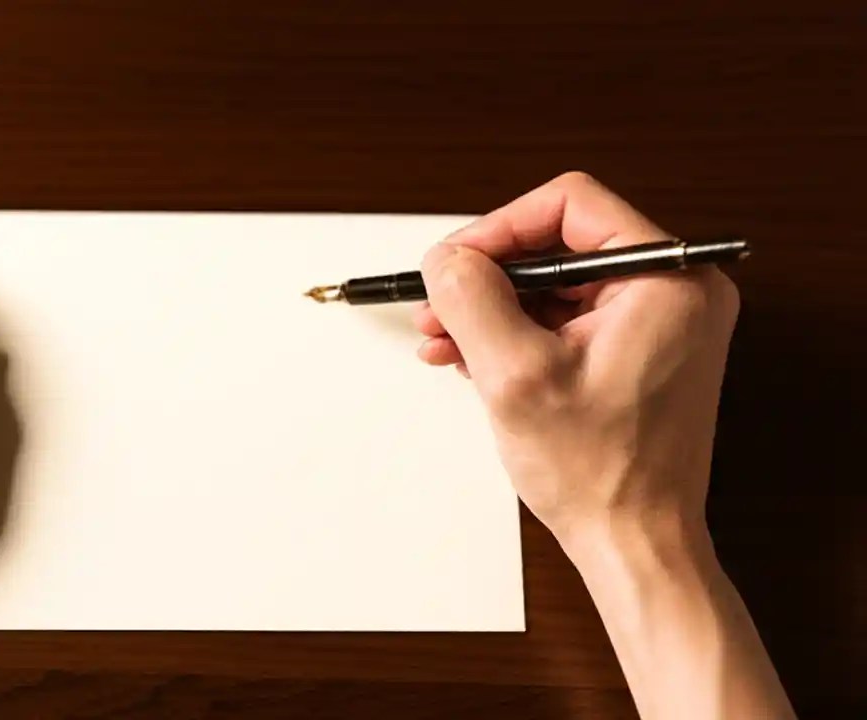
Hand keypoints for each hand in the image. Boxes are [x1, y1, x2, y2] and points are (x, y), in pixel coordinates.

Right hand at [415, 174, 793, 719]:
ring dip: (493, 308)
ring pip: (555, 285)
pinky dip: (515, 333)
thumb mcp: (515, 374)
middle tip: (437, 304)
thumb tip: (446, 258)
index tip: (454, 263)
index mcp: (667, 280)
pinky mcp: (638, 353)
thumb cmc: (601, 474)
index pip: (570, 204)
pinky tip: (469, 357)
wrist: (635, 543)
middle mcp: (674, 292)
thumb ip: (473, 300)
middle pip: (558, 243)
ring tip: (442, 339)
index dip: (498, 228)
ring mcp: (659, 324)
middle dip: (488, 276)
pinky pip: (566, 320)